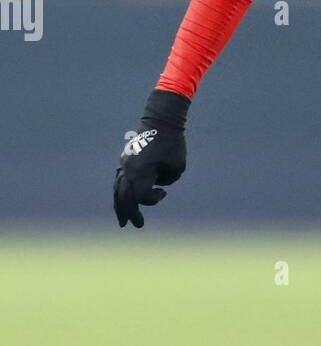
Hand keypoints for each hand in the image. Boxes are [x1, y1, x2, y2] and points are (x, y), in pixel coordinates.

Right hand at [114, 90, 189, 227]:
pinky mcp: (126, 159)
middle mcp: (129, 169)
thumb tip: (156, 183)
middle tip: (136, 225)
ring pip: (118, 189)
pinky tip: (122, 200)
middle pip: (124, 197)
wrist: (160, 120)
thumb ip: (167, 180)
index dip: (153, 200)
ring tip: (122, 220)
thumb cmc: (172, 143)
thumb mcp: (177, 167)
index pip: (141, 196)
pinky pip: (119, 179)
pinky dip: (120, 191)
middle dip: (129, 213)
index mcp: (141, 172)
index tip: (164, 193)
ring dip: (120, 205)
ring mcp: (125, 163)